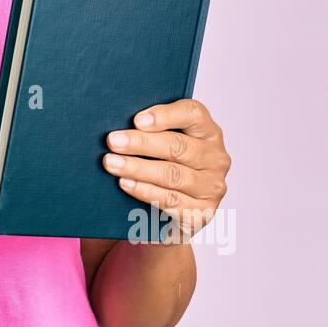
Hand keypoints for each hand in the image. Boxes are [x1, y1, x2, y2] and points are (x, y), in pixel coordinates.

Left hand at [102, 98, 230, 241]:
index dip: (165, 115)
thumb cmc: (166, 166)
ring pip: (172, 174)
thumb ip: (152, 129)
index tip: (137, 120)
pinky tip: (125, 183)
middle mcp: (216, 158)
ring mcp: (212, 186)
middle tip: (113, 141)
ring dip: (138, 168)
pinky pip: (170, 199)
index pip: (193, 114)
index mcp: (208, 132)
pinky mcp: (203, 212)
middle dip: (141, 143)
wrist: (174, 211)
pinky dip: (145, 190)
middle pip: (178, 146)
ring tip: (112, 163)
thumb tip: (118, 120)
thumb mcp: (165, 142)